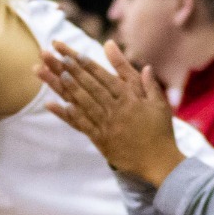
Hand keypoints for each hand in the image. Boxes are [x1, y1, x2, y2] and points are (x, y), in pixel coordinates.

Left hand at [39, 41, 183, 187]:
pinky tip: (54, 104)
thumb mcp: (159, 103)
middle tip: (55, 56)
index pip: (104, 77)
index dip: (88, 64)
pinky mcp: (100, 139)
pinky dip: (67, 114)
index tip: (75, 53)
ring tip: (53, 74)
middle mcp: (115, 109)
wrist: (158, 160)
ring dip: (66, 87)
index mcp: (129, 99)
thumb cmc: (160, 130)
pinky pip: (81, 124)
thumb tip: (146, 66)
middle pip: (90, 86)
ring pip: (82, 102)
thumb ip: (149, 83)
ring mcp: (106, 125)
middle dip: (72, 69)